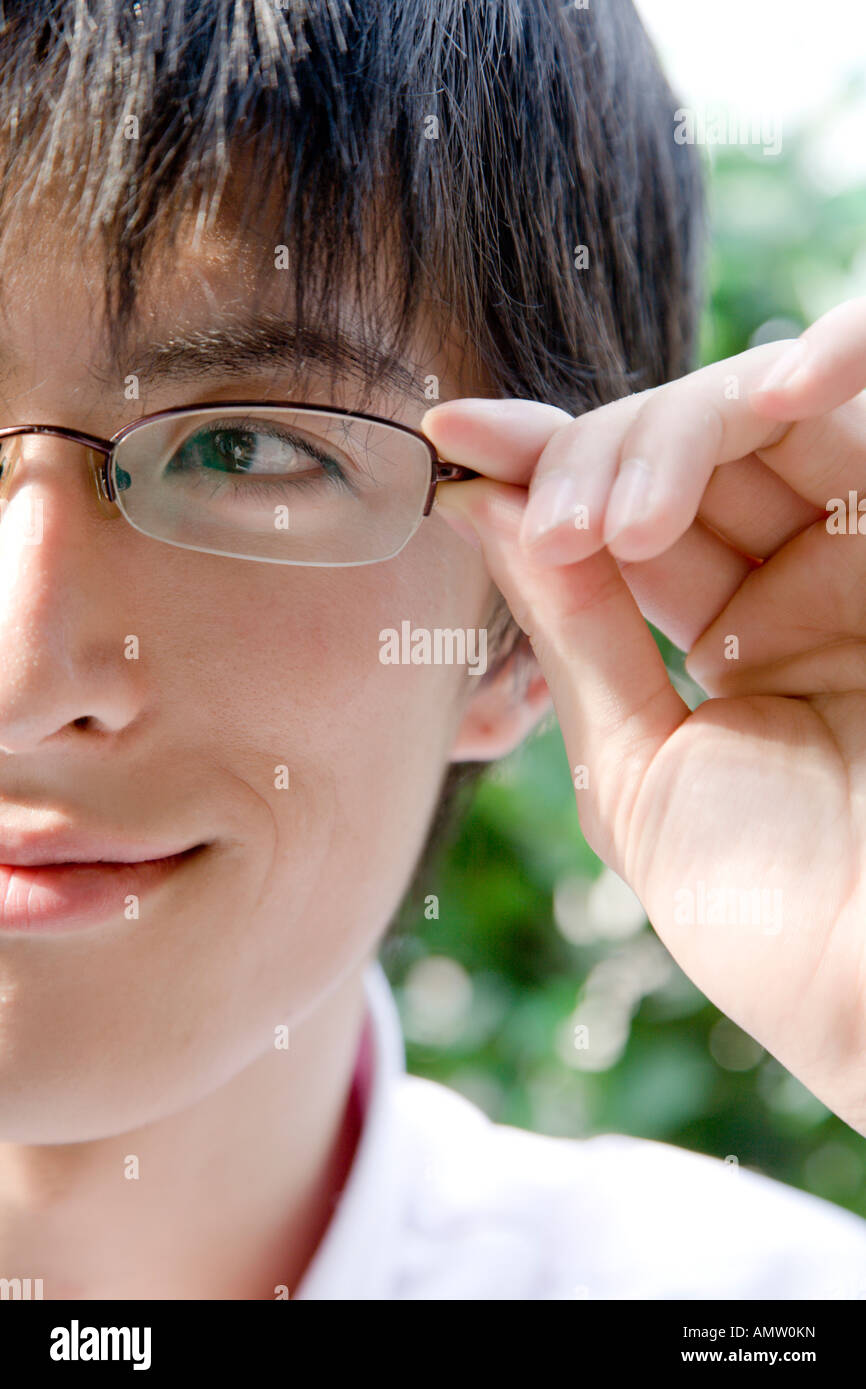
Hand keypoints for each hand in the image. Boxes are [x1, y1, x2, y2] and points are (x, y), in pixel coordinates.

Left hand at [423, 297, 865, 1135]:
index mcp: (726, 638)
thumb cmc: (767, 910)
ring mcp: (863, 554)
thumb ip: (577, 633)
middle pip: (683, 449)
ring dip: (684, 432)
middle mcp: (797, 582)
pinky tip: (778, 389)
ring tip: (622, 519)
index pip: (620, 516)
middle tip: (556, 519)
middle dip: (601, 455)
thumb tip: (485, 506)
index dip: (541, 464)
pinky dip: (839, 362)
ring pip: (769, 415)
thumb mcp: (640, 765)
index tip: (454, 442)